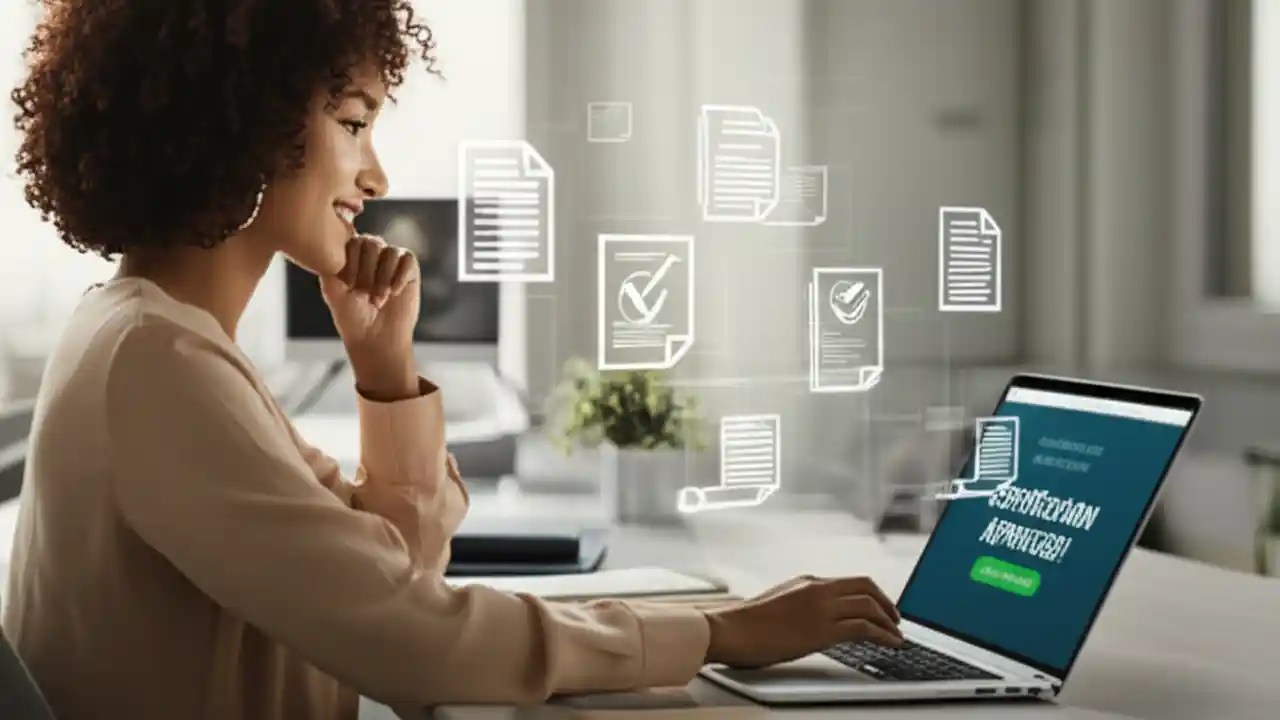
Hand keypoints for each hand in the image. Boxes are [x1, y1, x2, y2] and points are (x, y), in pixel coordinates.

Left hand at [320, 234, 420, 350]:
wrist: (375, 338)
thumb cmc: (351, 316)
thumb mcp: (332, 289)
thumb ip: (331, 263)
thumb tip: (337, 241)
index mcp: (351, 255)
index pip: (352, 241)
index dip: (352, 263)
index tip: (349, 287)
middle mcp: (371, 253)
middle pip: (372, 243)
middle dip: (367, 272)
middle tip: (364, 295)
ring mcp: (392, 259)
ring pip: (390, 252)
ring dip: (383, 279)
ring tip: (379, 300)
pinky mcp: (410, 268)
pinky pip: (407, 259)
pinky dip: (400, 277)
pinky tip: (394, 293)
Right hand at [704, 575, 902, 668]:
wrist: (730, 630)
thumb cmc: (745, 624)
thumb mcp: (777, 604)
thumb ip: (799, 605)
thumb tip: (810, 618)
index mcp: (807, 582)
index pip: (849, 582)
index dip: (871, 594)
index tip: (880, 607)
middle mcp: (817, 589)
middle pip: (866, 587)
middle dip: (887, 603)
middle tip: (895, 618)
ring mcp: (821, 608)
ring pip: (870, 606)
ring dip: (889, 622)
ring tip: (897, 635)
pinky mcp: (822, 630)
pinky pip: (864, 628)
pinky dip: (884, 635)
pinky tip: (891, 643)